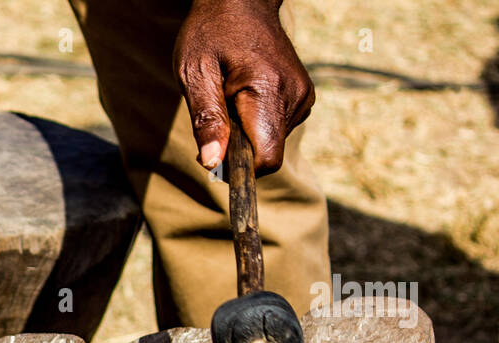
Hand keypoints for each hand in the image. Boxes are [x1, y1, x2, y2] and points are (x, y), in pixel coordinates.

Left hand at [173, 0, 313, 174]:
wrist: (242, 1)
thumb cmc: (211, 34)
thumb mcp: (195, 74)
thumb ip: (206, 120)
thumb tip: (212, 163)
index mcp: (269, 91)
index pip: (266, 158)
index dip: (238, 169)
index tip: (214, 156)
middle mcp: (295, 96)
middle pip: (266, 152)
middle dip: (236, 148)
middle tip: (216, 112)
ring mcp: (303, 96)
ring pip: (271, 143)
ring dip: (245, 135)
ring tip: (230, 97)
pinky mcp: (303, 97)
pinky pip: (277, 129)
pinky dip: (256, 124)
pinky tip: (244, 96)